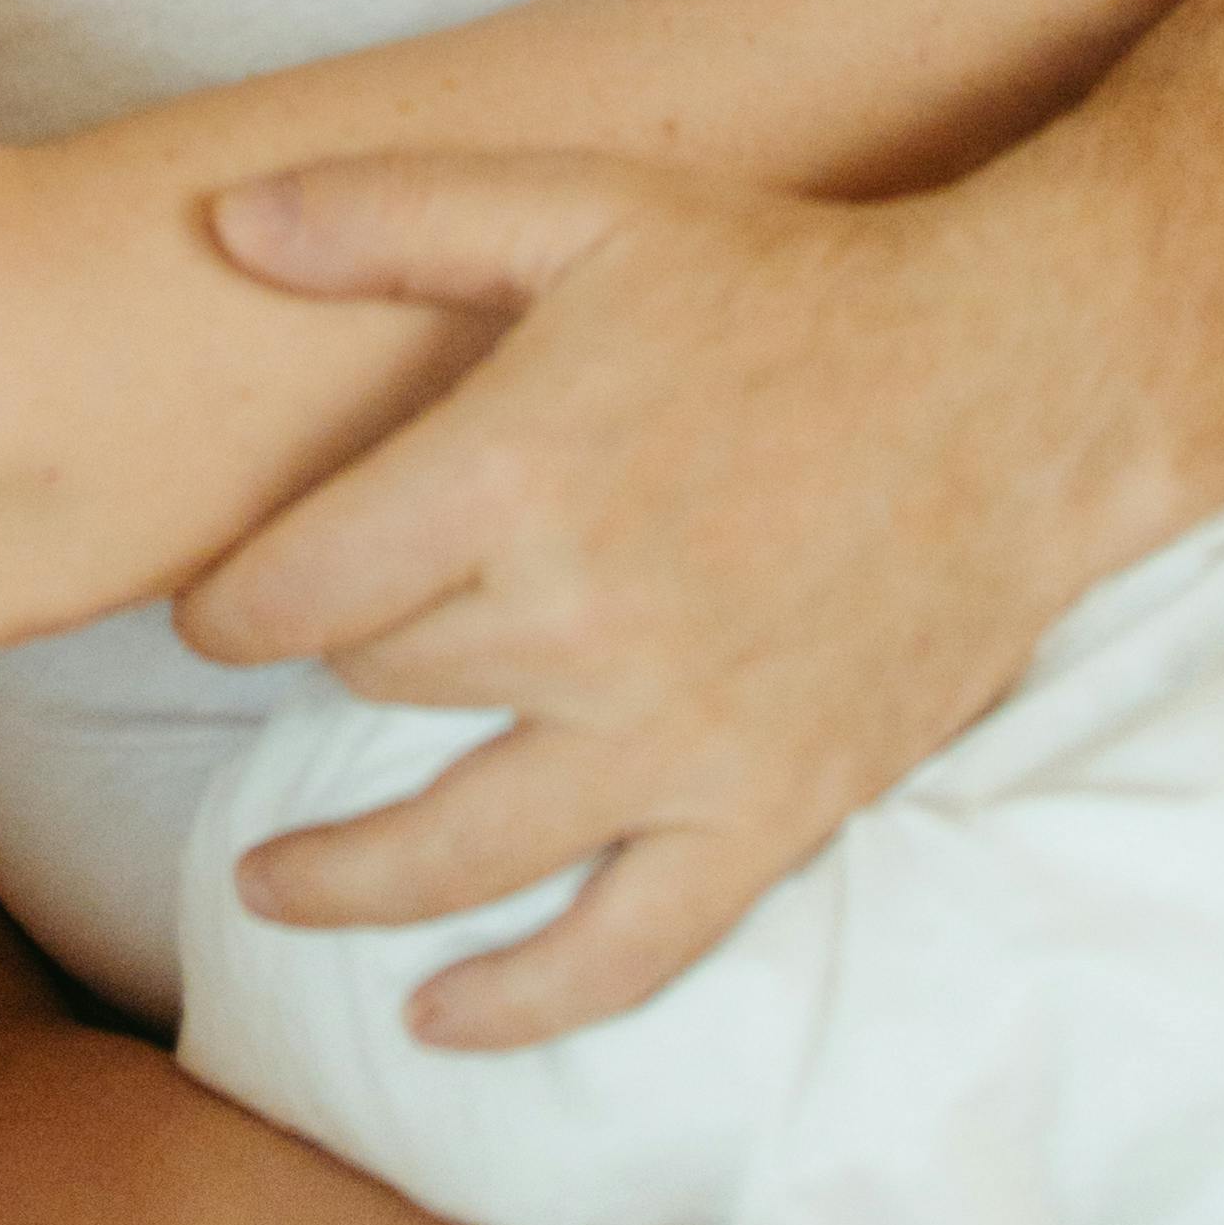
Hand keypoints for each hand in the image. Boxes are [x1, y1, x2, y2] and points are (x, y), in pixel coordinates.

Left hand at [175, 144, 1138, 1045]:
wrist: (1011, 386)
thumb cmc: (786, 282)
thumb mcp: (585, 205)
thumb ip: (394, 213)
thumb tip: (226, 221)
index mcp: (512, 474)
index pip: (300, 587)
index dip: (232, 605)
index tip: (212, 610)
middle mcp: (577, 624)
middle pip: (381, 684)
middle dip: (336, 667)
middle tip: (316, 658)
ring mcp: (674, 740)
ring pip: (454, 848)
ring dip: (346, 878)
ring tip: (272, 886)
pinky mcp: (766, 813)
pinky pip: (620, 953)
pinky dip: (520, 1003)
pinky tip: (441, 1019)